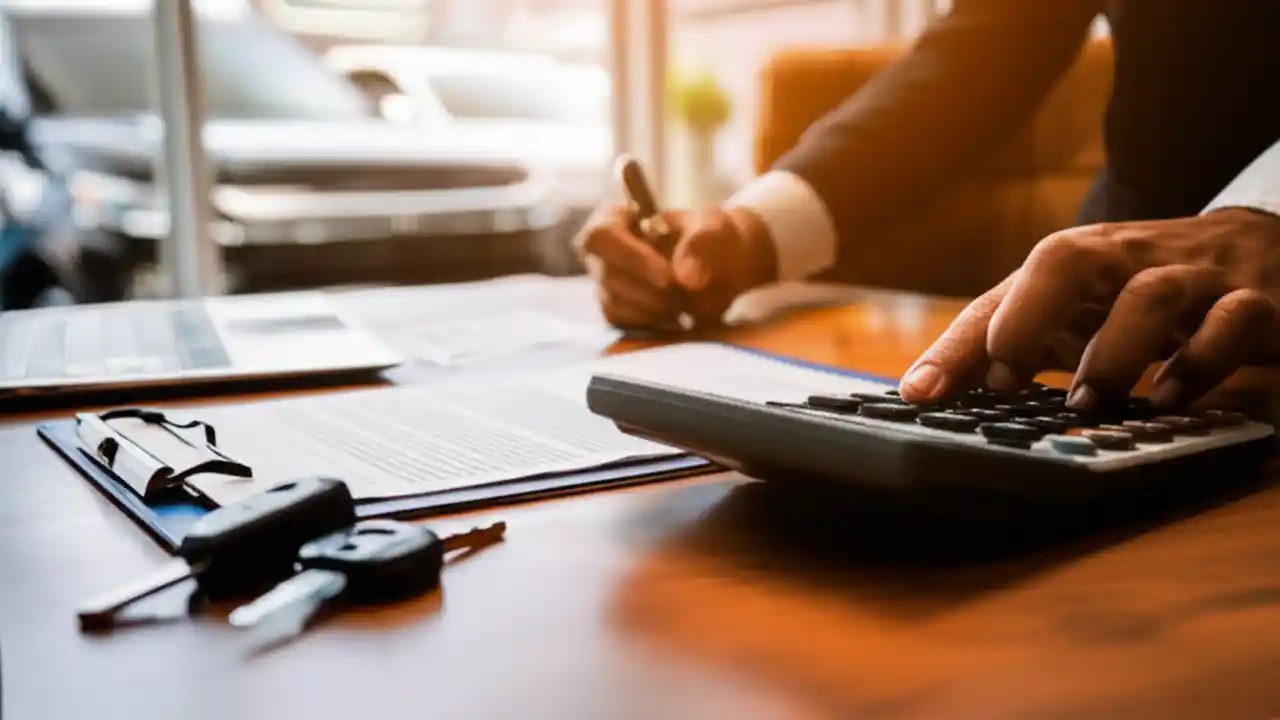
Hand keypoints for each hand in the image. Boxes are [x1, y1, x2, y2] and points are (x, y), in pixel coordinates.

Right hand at [574, 205, 777, 328]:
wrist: (718, 260)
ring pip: (612, 303)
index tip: (668, 276)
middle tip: (680, 294)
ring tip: (682, 305)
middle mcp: (600, 251)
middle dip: (647, 290)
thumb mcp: (712, 226)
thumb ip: (701, 243)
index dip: (632, 259)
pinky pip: (620, 322)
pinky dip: (650, 324)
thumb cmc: (708, 234)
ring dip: (651, 310)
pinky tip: (674, 318)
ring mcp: (603, 281)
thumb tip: (686, 279)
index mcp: (614, 217)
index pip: (602, 236)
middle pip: (605, 274)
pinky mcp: (613, 309)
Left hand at [899, 208, 1279, 409]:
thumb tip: (924, 393)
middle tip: (1005, 377)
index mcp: (1074, 263)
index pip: (1000, 297)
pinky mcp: (1254, 302)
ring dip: (1112, 354)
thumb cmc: (1140, 289)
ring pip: (1149, 295)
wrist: (1262, 245)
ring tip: (1088, 402)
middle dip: (1026, 316)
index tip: (920, 394)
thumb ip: (1003, 347)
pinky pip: (1232, 323)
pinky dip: (1202, 363)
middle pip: (1065, 258)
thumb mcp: (1073, 312)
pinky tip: (1173, 399)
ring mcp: (1191, 277)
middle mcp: (1125, 258)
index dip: (956, 347)